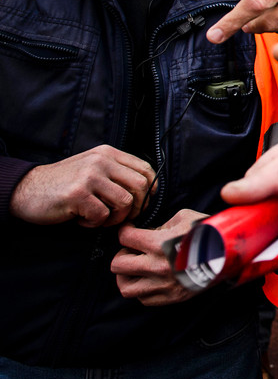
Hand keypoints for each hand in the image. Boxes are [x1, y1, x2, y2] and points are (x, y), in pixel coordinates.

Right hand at [10, 146, 155, 227]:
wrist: (26, 189)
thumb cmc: (64, 183)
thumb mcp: (92, 168)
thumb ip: (117, 173)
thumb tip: (149, 191)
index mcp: (108, 153)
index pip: (146, 169)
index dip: (150, 191)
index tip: (140, 203)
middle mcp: (101, 161)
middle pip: (142, 186)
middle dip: (136, 208)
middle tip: (119, 216)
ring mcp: (89, 176)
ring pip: (126, 202)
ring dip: (115, 218)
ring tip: (99, 218)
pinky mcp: (77, 194)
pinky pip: (102, 216)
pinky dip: (94, 224)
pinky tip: (81, 220)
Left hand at [112, 209, 203, 305]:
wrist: (230, 258)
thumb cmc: (209, 234)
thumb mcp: (186, 217)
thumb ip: (163, 222)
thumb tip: (150, 231)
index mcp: (157, 244)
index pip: (124, 237)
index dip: (125, 231)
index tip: (129, 231)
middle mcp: (155, 267)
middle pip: (117, 264)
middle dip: (123, 254)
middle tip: (132, 251)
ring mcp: (161, 285)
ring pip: (124, 286)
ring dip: (127, 276)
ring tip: (136, 268)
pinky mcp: (169, 298)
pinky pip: (142, 299)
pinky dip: (142, 289)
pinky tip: (150, 279)